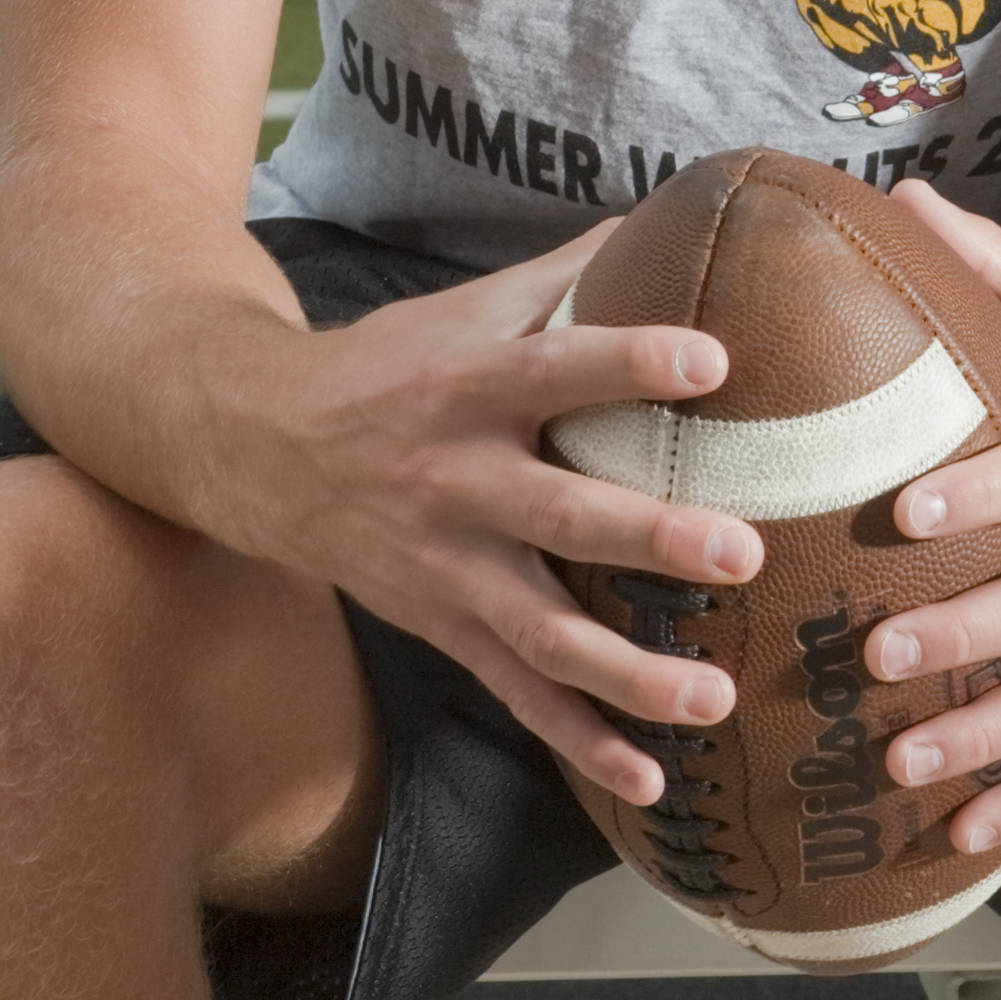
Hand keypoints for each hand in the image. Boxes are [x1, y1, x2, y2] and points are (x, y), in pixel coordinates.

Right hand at [222, 231, 759, 810]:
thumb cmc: (390, 367)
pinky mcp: (444, 627)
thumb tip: (676, 218)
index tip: (714, 360)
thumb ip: (568, 275)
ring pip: (542, 631)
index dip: (628, 361)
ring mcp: (446, 567)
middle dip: (650, 538)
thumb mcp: (464, 309)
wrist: (256, 447)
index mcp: (463, 386)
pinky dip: (582, 742)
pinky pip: (518, 695)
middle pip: (556, 515)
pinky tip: (652, 782)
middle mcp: (454, 481)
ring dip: (629, 672)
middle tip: (744, 551)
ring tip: (714, 696)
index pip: (552, 368)